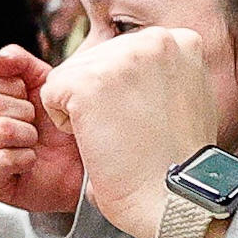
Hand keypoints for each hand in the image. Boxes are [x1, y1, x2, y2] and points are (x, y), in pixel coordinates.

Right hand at [0, 46, 81, 215]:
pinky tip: (31, 161)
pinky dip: (28, 157)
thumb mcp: (40, 80)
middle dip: (24, 111)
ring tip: (33, 142)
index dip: (11, 85)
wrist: (78, 160)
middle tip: (33, 124)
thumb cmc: (54, 122)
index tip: (25, 98)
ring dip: (28, 134)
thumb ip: (17, 61)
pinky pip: (4, 159)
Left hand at [41, 27, 236, 237]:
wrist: (173, 197)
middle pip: (95, 60)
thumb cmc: (177, 162)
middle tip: (131, 132)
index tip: (147, 120)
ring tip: (119, 136)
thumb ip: (160, 72)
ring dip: (84, 110)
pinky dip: (65, 123)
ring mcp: (121, 58)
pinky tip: (99, 140)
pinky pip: (51, 93)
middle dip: (102, 97)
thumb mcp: (186, 97)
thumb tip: (128, 70)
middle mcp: (154, 39)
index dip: (125, 92)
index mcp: (181, 41)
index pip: (124, 54)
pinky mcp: (88, 81)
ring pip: (71, 75)